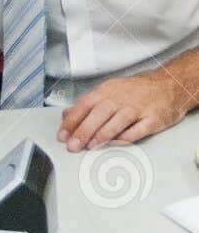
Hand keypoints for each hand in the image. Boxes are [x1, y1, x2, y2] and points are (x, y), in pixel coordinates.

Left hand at [58, 69, 192, 150]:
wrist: (169, 85)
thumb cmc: (136, 91)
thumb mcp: (109, 91)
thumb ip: (88, 105)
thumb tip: (66, 116)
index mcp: (108, 90)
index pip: (85, 104)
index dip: (72, 121)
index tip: (62, 136)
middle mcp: (122, 98)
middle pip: (99, 113)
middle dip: (83, 131)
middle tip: (73, 146)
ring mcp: (138, 108)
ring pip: (117, 122)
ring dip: (101, 135)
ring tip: (90, 147)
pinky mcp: (153, 119)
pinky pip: (137, 131)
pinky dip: (125, 138)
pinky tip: (114, 145)